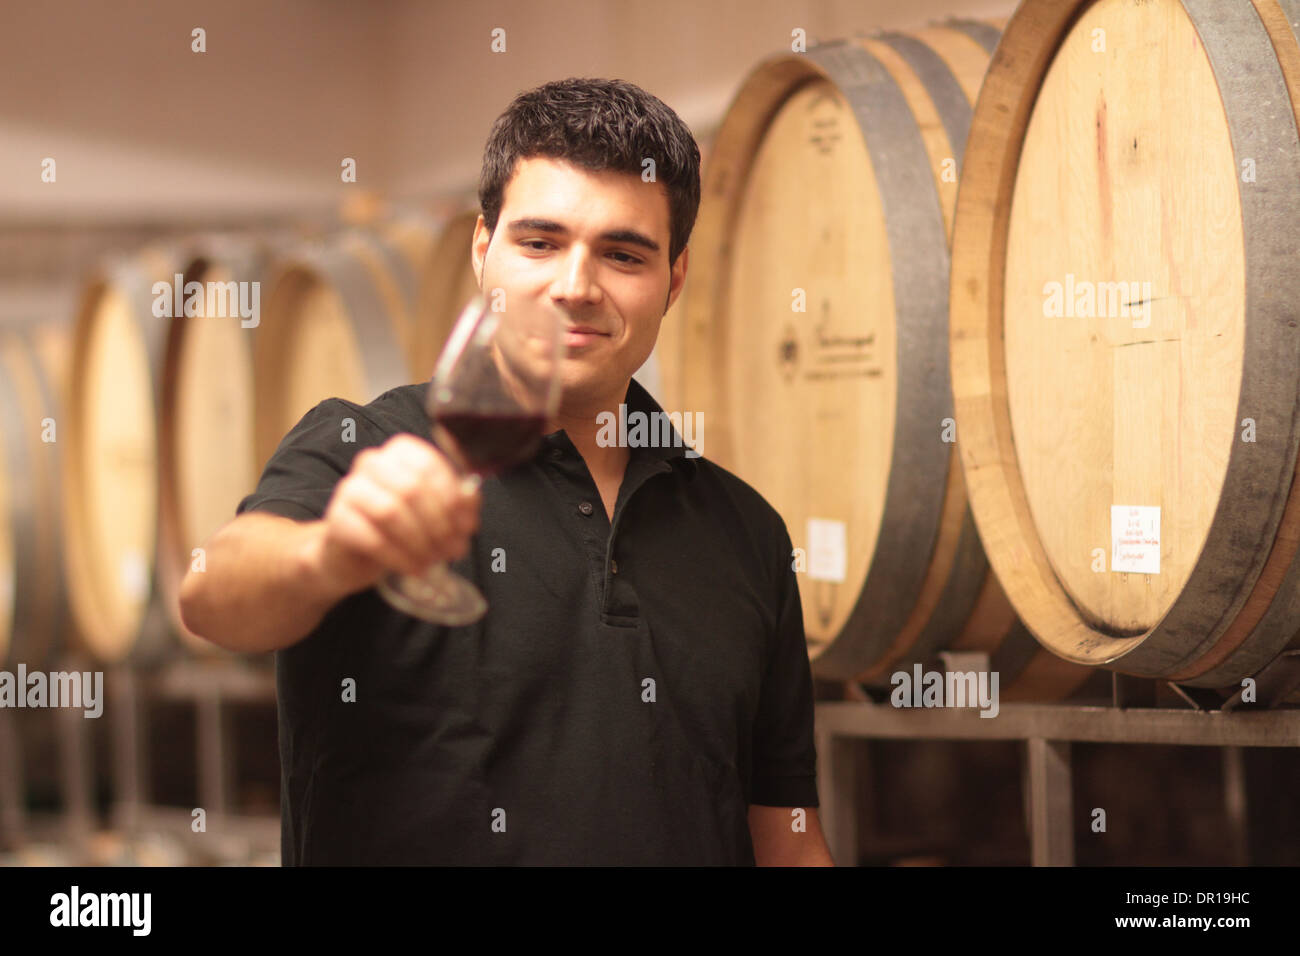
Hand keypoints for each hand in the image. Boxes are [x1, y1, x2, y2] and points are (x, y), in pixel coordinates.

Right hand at [307, 434, 481, 593]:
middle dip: (438, 525)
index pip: (430, 466)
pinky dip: (398, 557)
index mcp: (401, 452)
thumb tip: (470, 500)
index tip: (466, 528)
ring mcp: (350, 489)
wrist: (353, 554)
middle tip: (450, 551)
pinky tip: (412, 568)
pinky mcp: (337, 519)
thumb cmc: (401, 528)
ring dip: (418, 543)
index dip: (453, 500)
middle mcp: (373, 463)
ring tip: (431, 562)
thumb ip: (458, 503)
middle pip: (412, 488)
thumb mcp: (436, 513)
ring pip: (390, 511)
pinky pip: (371, 538)